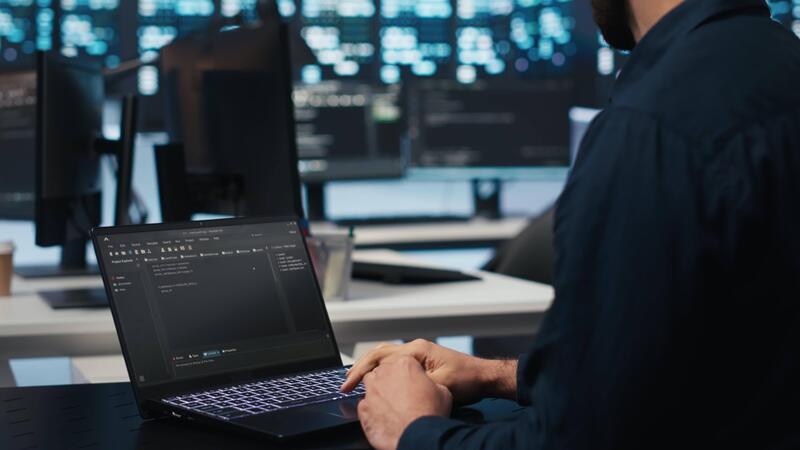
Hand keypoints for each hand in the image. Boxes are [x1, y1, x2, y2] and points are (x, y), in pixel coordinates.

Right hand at [342, 339, 517, 403]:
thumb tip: (391, 386)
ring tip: (355, 381)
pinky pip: (395, 364)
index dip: (361, 371)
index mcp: (416, 350)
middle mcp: (415, 348)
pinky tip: (376, 382)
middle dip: (360, 368)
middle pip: (378, 353)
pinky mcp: (421, 362)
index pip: (380, 356)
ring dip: (369, 368)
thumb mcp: (439, 384)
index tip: (349, 384)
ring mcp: (418, 354)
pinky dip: (381, 371)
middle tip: (345, 384)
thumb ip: (414, 383)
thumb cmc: (467, 380)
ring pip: (385, 357)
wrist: (484, 378)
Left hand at [357, 355, 451, 449]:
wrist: (417, 435)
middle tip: (399, 395)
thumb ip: (430, 383)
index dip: (405, 374)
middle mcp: (385, 372)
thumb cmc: (430, 413)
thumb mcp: (442, 391)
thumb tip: (428, 388)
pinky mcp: (363, 407)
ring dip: (378, 393)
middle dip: (389, 381)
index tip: (409, 382)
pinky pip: (364, 406)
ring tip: (390, 406)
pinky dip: (371, 411)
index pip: (400, 362)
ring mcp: (371, 390)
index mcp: (405, 363)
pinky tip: (382, 418)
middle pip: (382, 371)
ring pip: (369, 385)